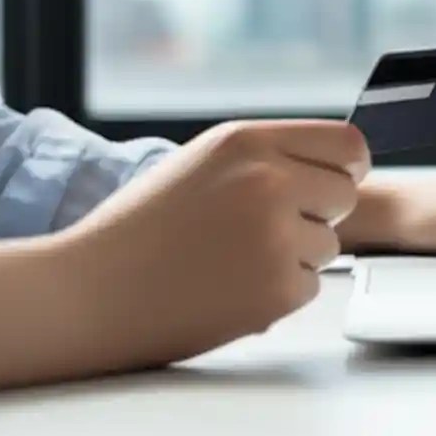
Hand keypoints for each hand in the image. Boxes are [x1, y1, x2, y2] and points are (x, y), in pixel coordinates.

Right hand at [58, 120, 369, 369]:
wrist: (86, 291)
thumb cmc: (140, 228)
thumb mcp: (204, 161)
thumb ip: (269, 156)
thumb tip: (340, 164)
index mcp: (247, 142)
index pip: (348, 144)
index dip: (346, 168)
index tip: (331, 183)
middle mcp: (268, 181)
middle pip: (346, 194)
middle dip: (318, 213)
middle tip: (265, 229)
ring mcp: (276, 236)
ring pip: (330, 244)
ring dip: (295, 256)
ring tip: (231, 259)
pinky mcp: (277, 289)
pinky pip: (310, 286)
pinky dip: (279, 293)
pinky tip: (229, 287)